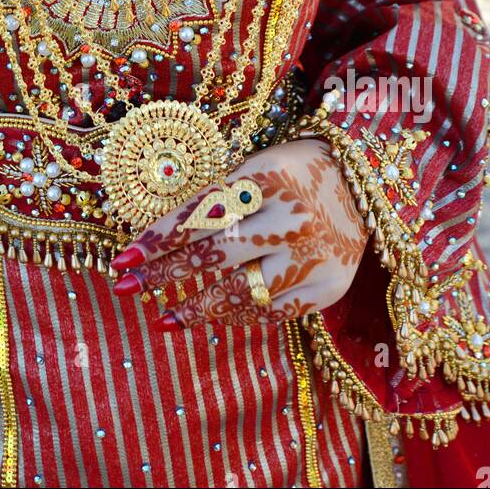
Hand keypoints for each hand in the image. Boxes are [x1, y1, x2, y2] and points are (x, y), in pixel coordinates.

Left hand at [109, 138, 368, 329]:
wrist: (366, 184)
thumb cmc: (293, 172)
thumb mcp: (256, 168)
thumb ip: (217, 200)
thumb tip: (158, 240)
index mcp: (267, 178)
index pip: (201, 213)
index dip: (159, 237)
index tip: (124, 258)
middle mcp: (290, 219)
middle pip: (214, 254)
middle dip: (164, 274)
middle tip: (127, 287)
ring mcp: (312, 257)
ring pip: (240, 292)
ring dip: (195, 308)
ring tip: (161, 320)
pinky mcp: (328, 287)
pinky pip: (272, 311)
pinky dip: (237, 315)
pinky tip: (212, 317)